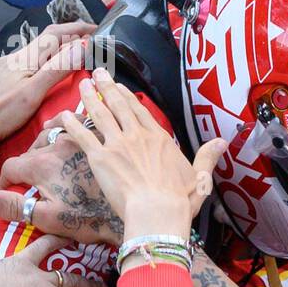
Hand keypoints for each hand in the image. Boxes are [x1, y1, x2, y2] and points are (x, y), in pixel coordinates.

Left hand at [0, 22, 93, 152]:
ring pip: (35, 54)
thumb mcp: (33, 92)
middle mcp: (14, 59)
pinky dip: (42, 63)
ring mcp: (4, 69)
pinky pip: (25, 65)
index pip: (56, 34)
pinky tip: (43, 76)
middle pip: (45, 41)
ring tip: (72, 59)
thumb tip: (81, 45)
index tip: (97, 29)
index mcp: (25, 58)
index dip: (78, 28)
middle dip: (69, 38)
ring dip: (55, 51)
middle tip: (89, 43)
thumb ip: (58, 68)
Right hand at [0, 120, 122, 244]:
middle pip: (37, 141)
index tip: (9, 185)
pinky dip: (86, 118)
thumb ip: (15, 207)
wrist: (137, 211)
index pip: (13, 165)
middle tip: (34, 161)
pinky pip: (94, 118)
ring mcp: (86, 137)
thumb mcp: (49, 218)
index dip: (6, 178)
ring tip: (56, 124)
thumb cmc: (93, 219)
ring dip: (58, 122)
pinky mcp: (110, 136)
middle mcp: (61, 144)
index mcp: (42, 164)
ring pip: (65, 122)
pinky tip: (88, 120)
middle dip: (32, 151)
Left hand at [52, 69, 224, 240]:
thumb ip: (207, 157)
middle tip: (98, 74)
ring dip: (90, 98)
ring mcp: (118, 145)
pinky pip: (83, 136)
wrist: (158, 212)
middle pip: (119, 106)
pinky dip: (72, 124)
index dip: (127, 97)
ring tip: (82, 85)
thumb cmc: (180, 200)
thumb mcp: (200, 177)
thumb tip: (223, 142)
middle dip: (107, 88)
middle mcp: (138, 136)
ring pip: (100, 115)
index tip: (118, 87)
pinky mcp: (100, 158)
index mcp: (160, 139)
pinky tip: (64, 115)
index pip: (140, 111)